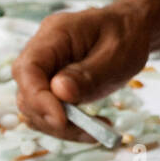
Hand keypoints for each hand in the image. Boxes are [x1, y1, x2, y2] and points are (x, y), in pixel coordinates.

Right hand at [12, 3, 150, 139]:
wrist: (132, 29)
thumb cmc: (126, 36)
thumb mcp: (117, 53)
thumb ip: (89, 73)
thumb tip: (58, 91)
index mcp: (55, 34)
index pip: (28, 68)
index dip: (38, 97)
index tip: (61, 119)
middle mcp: (42, 52)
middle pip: (27, 92)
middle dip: (51, 118)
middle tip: (88, 131)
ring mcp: (45, 70)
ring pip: (35, 108)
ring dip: (61, 128)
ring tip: (98, 130)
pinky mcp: (52, 86)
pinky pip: (49, 112)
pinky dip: (68, 126)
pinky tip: (94, 128)